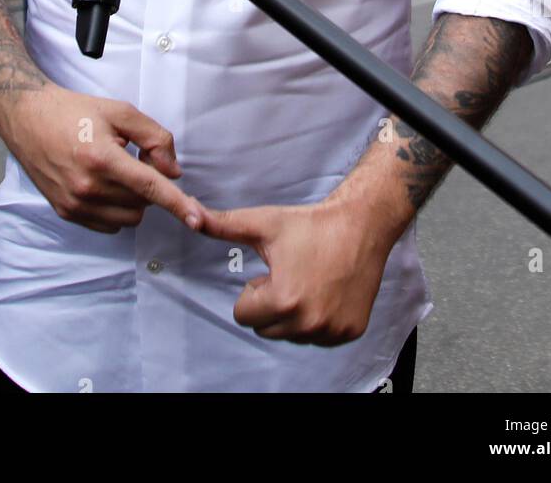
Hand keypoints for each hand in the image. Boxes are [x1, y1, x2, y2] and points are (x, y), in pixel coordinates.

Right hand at [4, 84, 203, 234]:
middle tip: (131, 156)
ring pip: (129, 217)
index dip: (178, 204)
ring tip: (114, 168)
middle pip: (143, 202)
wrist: (28, 118)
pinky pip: (109, 223)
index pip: (150, 187)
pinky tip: (103, 183)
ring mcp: (75, 204)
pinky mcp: (66, 213)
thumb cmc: (74, 111)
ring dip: (133, 198)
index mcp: (102, 158)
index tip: (198, 221)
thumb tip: (173, 171)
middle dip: (148, 183)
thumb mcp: (120, 111)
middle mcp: (87, 187)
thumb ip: (154, 137)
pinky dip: (116, 208)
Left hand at [196, 193, 393, 345]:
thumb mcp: (264, 223)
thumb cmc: (310, 225)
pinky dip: (317, 319)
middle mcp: (308, 322)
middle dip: (270, 305)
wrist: (361, 225)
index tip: (269, 272)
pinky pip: (318, 337)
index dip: (252, 291)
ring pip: (292, 334)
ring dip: (293, 314)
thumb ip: (223, 225)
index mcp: (283, 299)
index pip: (243, 315)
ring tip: (308, 281)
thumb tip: (189, 213)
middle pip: (266, 328)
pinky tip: (325, 291)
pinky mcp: (350, 332)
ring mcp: (331, 331)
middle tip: (289, 275)